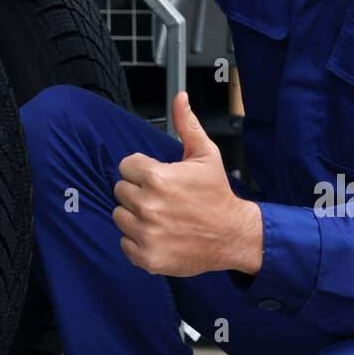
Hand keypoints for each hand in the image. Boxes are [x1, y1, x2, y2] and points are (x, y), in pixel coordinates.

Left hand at [113, 91, 263, 277]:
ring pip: (119, 216)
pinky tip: (158, 234)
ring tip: (159, 215)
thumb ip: (186, 124)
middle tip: (161, 197)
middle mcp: (148, 206)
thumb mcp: (205, 154)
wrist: (234, 235)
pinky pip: (124, 243)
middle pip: (120, 190)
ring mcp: (146, 233)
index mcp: (158, 178)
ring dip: (135, 216)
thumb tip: (180, 97)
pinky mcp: (147, 257)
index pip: (125, 166)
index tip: (157, 177)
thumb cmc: (217, 194)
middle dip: (137, 191)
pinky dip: (137, 241)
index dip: (141, 170)